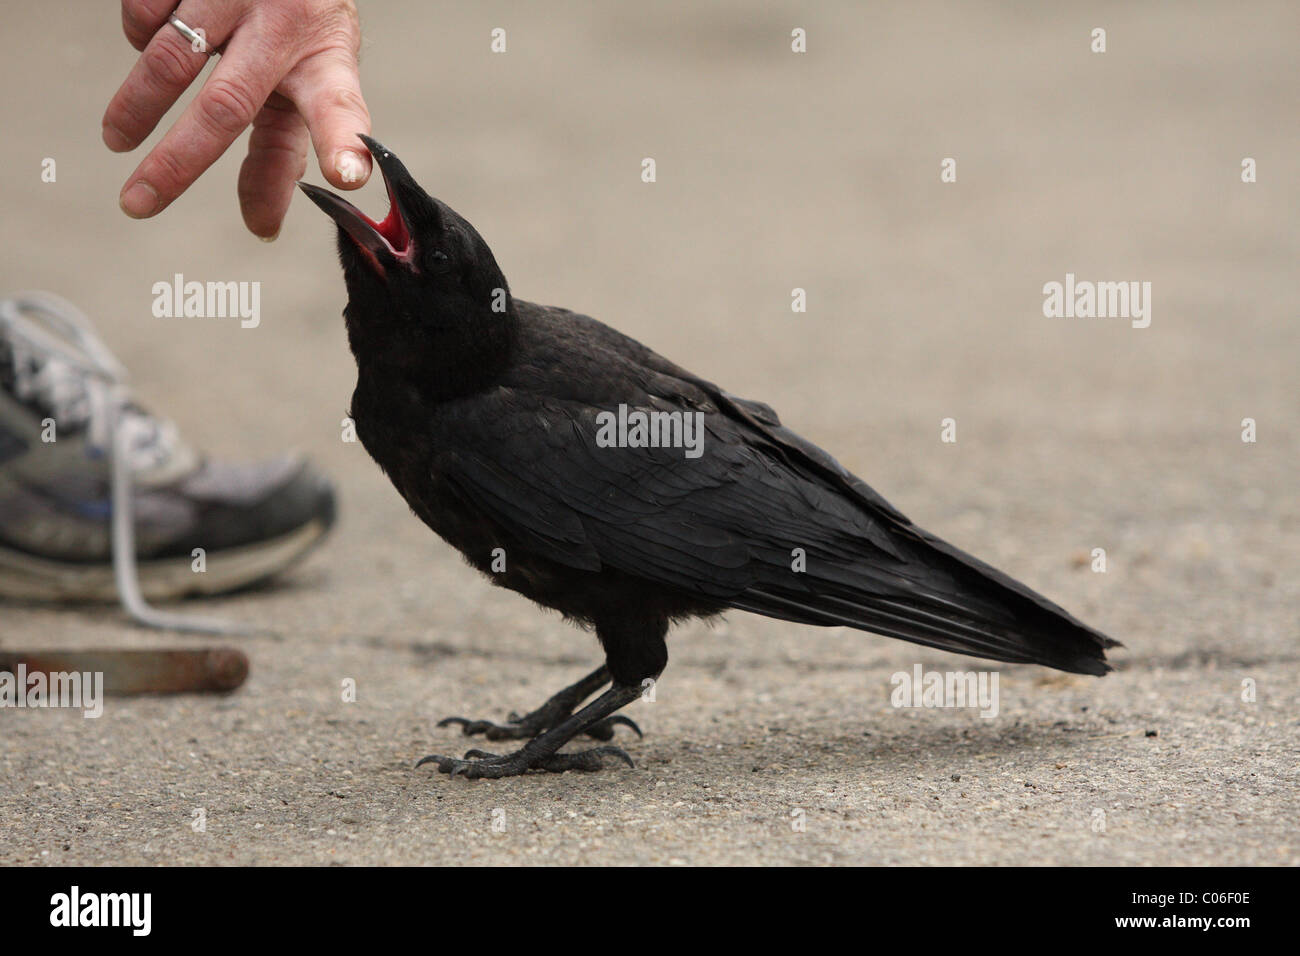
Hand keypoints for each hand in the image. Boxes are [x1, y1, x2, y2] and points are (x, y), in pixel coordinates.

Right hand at [104, 0, 371, 238]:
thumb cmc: (297, 28)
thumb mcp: (311, 79)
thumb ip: (285, 148)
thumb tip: (261, 226)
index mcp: (326, 61)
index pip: (341, 108)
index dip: (341, 144)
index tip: (346, 178)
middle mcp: (284, 25)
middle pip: (227, 104)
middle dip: (178, 161)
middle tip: (140, 202)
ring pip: (170, 58)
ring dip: (137, 106)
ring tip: (119, 140)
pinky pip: (145, 13)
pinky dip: (140, 36)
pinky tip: (155, 39)